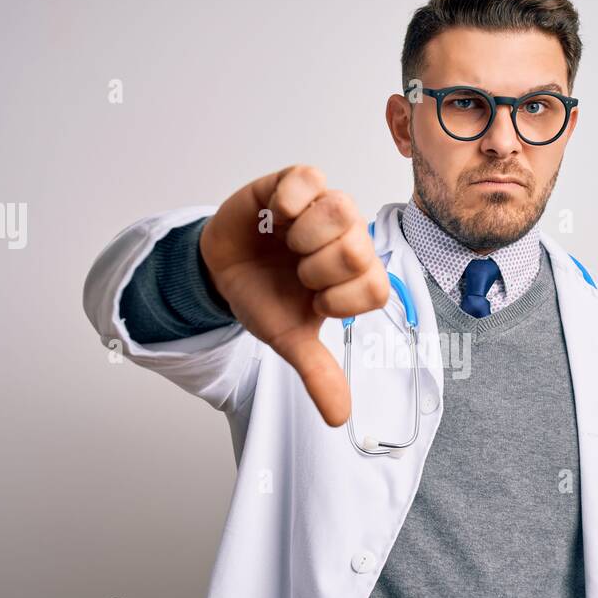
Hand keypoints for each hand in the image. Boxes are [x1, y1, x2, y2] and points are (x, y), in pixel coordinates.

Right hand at [200, 165, 389, 426]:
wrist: (220, 271)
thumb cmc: (264, 297)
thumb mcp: (289, 338)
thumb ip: (318, 374)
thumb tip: (339, 420)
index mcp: (356, 275)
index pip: (376, 286)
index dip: (340, 300)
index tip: (313, 302)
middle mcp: (348, 237)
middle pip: (358, 247)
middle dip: (317, 269)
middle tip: (296, 272)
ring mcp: (324, 206)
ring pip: (341, 208)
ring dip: (305, 236)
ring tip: (287, 244)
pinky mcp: (296, 182)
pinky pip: (308, 178)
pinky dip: (289, 201)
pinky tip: (276, 215)